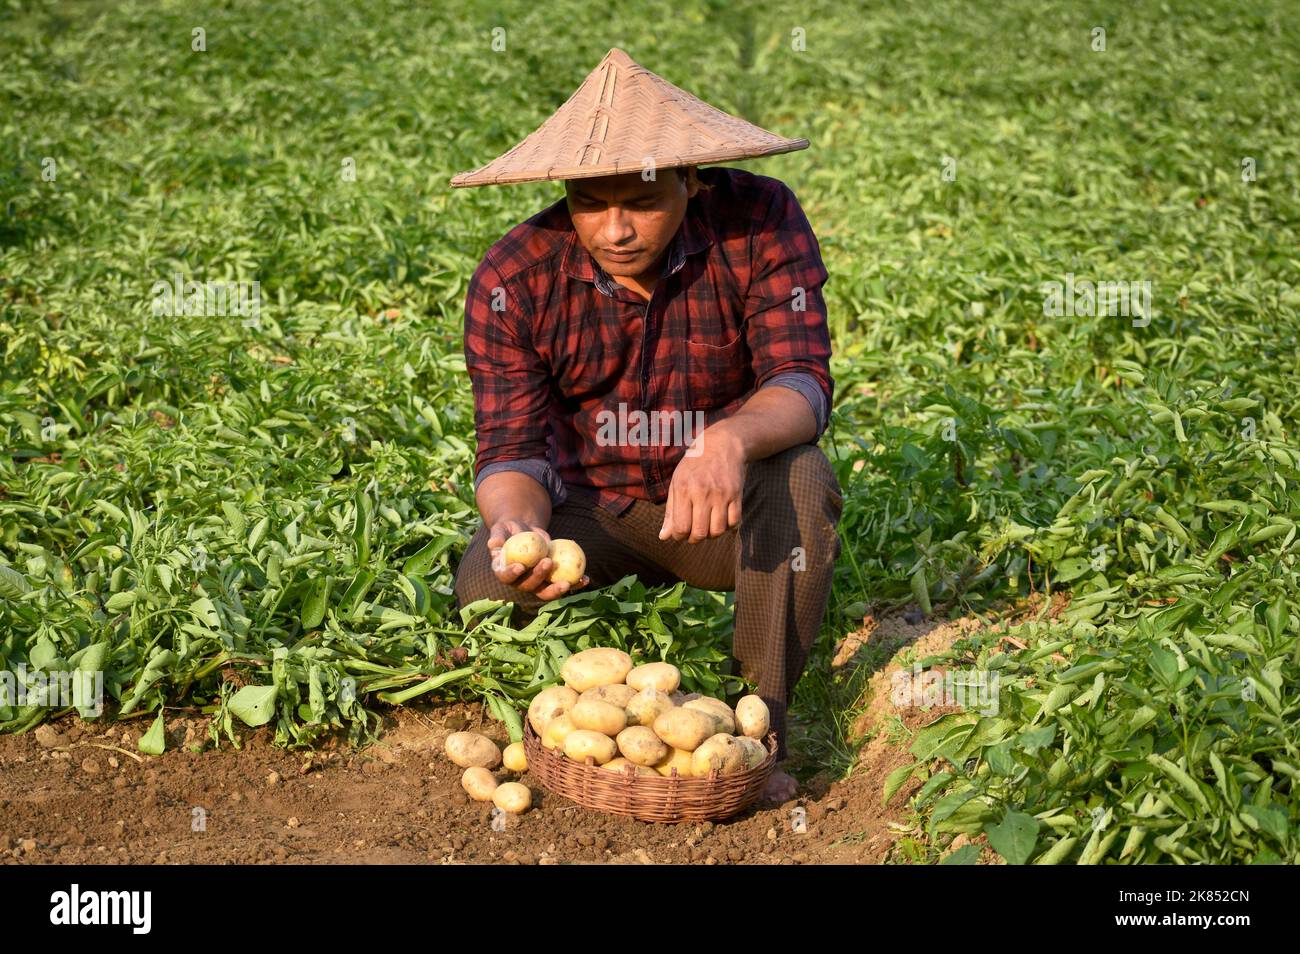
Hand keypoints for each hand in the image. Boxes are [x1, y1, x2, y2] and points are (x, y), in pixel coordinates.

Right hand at [487, 519, 588, 600]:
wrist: (526, 531)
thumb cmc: (510, 529)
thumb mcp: (502, 528)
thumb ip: (497, 535)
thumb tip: (493, 544)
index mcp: (505, 572)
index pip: (506, 577)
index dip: (512, 574)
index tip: (521, 566)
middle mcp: (520, 582)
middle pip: (529, 586)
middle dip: (539, 577)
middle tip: (548, 562)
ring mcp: (537, 583)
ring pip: (547, 591)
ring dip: (558, 589)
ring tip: (569, 582)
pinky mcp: (551, 579)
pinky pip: (563, 583)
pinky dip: (575, 583)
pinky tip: (585, 579)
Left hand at [658, 427, 744, 542]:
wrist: (722, 444)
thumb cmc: (694, 464)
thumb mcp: (677, 482)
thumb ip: (670, 511)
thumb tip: (664, 536)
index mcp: (683, 489)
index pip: (681, 527)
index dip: (679, 536)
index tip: (680, 533)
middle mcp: (702, 492)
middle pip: (700, 532)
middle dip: (695, 539)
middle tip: (693, 534)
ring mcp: (721, 494)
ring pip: (718, 530)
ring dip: (711, 535)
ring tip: (707, 527)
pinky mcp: (736, 494)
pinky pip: (734, 522)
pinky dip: (728, 527)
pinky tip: (721, 520)